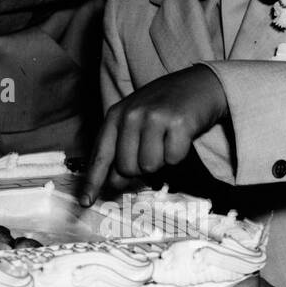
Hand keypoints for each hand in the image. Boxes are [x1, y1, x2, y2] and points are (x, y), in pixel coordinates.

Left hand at [85, 66, 228, 200]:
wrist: (200, 84)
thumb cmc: (164, 107)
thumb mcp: (135, 120)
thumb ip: (121, 148)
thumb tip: (114, 182)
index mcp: (116, 115)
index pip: (101, 154)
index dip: (93, 181)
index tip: (85, 202)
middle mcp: (132, 115)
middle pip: (127, 167)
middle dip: (141, 167)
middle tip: (154, 147)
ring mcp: (155, 118)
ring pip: (150, 166)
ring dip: (161, 160)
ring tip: (167, 139)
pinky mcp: (178, 123)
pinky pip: (173, 159)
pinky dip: (178, 153)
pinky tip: (180, 135)